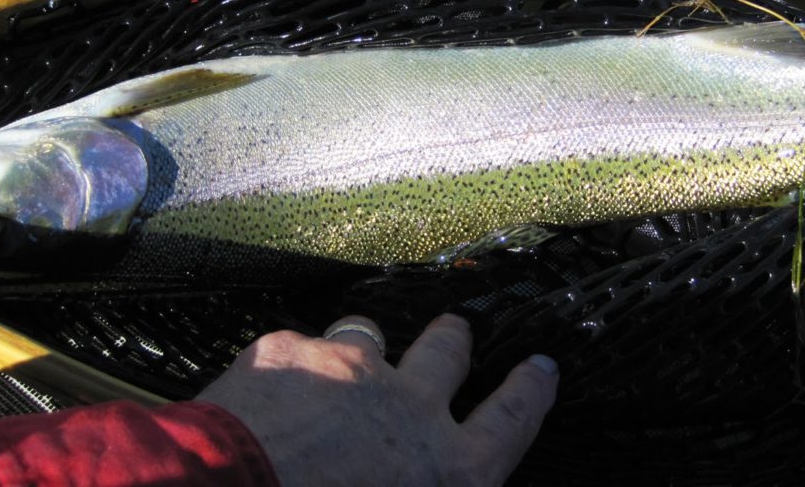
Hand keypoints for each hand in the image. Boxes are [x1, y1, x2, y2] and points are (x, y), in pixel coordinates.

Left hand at [196, 313, 558, 485]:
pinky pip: (298, 347)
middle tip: (453, 333)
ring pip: (371, 335)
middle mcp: (411, 409)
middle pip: (449, 352)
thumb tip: (416, 477)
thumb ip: (427, 485)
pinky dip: (288, 369)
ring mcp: (351, 370)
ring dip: (363, 348)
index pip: (511, 421)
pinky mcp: (291, 350)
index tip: (540, 367)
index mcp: (447, 470)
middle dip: (453, 339)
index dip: (529, 391)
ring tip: (339, 370)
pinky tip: (264, 397)